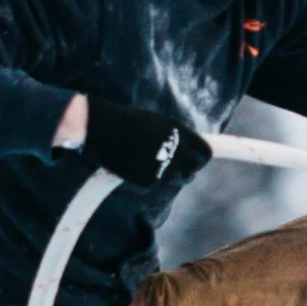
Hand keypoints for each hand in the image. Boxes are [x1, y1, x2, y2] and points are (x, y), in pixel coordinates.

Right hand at [74, 97, 211, 186]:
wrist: (102, 127)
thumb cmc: (126, 122)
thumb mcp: (156, 123)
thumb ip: (173, 137)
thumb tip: (184, 153)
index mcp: (180, 131)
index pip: (204, 151)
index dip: (201, 158)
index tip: (196, 162)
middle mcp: (177, 149)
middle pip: (192, 169)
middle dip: (185, 171)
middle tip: (172, 170)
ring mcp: (165, 165)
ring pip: (172, 179)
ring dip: (162, 174)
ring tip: (140, 161)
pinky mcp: (151, 179)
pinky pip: (153, 183)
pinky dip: (144, 178)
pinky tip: (130, 165)